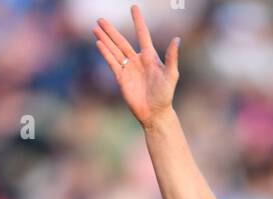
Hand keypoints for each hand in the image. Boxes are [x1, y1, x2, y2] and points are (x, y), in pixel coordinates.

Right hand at [93, 3, 178, 127]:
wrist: (155, 113)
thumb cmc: (165, 95)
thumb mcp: (171, 75)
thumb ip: (172, 57)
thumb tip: (177, 39)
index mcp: (150, 57)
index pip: (142, 34)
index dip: (138, 21)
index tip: (133, 7)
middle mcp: (138, 60)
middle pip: (121, 41)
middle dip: (111, 30)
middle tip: (100, 19)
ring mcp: (129, 69)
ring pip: (114, 50)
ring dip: (105, 39)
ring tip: (95, 28)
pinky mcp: (121, 78)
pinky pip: (112, 62)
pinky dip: (105, 53)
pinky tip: (98, 43)